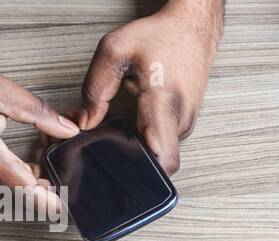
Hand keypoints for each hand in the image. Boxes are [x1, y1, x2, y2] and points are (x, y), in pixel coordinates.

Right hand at [0, 68, 76, 208]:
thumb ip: (34, 109)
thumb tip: (68, 131)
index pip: (21, 188)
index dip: (50, 198)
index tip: (71, 200)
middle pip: (30, 192)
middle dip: (55, 174)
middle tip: (57, 145)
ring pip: (24, 192)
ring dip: (44, 174)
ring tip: (44, 143)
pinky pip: (13, 190)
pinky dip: (31, 175)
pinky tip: (35, 153)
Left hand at [78, 0, 223, 174]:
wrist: (193, 28)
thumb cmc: (160, 36)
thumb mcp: (115, 51)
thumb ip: (95, 88)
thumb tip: (86, 122)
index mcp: (163, 104)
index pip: (164, 159)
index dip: (143, 174)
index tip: (121, 173)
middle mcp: (179, 120)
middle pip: (155, 161)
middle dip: (129, 160)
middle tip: (104, 146)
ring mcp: (185, 124)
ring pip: (158, 152)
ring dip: (137, 147)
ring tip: (117, 129)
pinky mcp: (184, 123)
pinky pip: (163, 141)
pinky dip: (146, 137)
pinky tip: (133, 121)